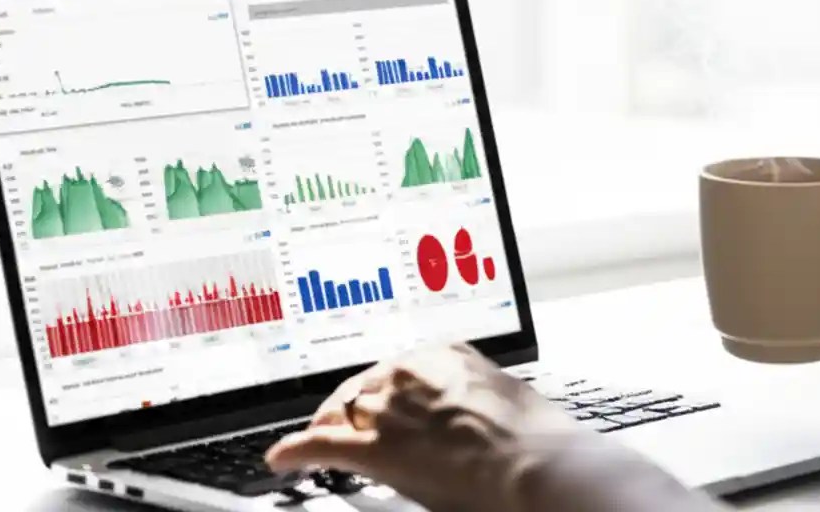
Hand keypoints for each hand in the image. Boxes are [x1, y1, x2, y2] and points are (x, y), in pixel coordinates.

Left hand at [266, 343, 583, 511]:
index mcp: (444, 353)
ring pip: (340, 415)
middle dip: (348, 409)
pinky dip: (295, 451)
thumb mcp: (508, 397)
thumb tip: (475, 412)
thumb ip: (478, 395)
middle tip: (340, 424)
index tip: (375, 400)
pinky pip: (320, 445)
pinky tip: (282, 458)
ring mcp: (389, 408)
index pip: (394, 369)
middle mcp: (409, 372)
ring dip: (325, 429)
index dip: (379, 390)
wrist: (537, 465)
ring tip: (311, 441)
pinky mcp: (374, 447)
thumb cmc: (537, 439)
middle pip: (361, 389)